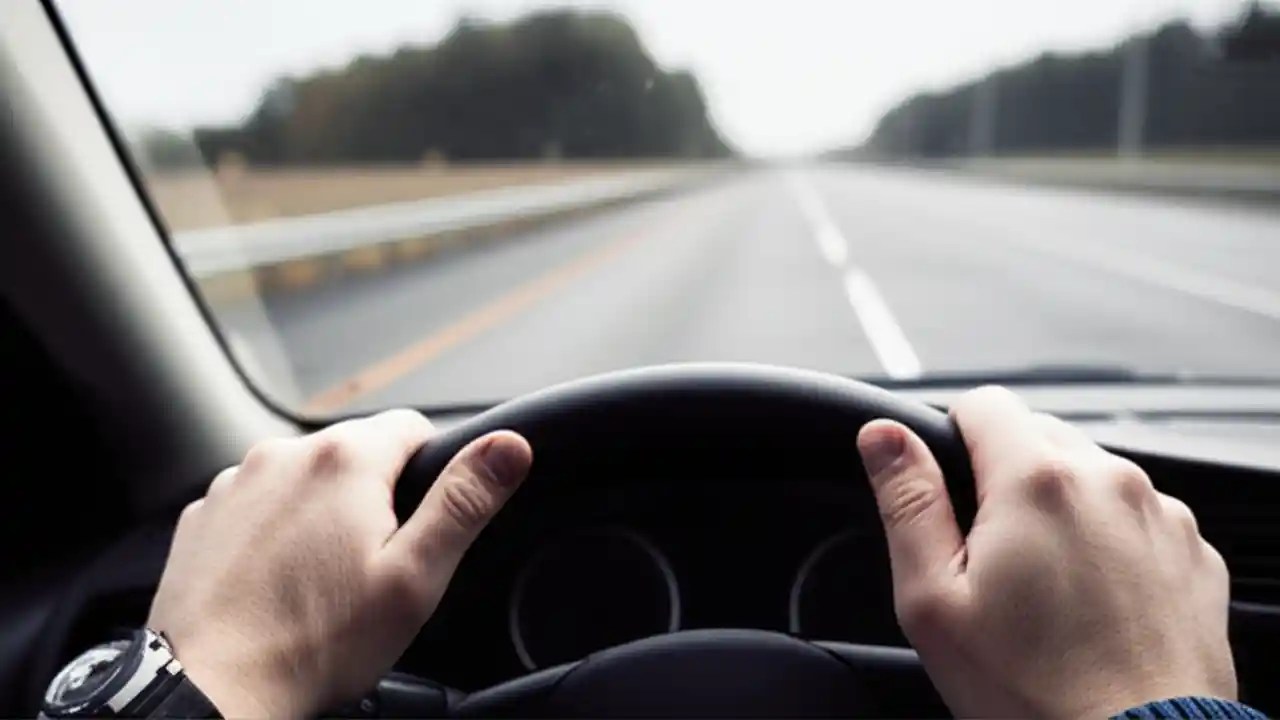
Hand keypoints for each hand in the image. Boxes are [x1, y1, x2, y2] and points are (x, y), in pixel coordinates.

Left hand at [147, 410, 531, 717]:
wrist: (211, 693)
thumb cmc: (315, 643)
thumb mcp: (415, 578)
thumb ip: (464, 502)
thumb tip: (509, 446)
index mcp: (346, 460)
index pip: (414, 426)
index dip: (431, 472)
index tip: (422, 523)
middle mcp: (284, 455)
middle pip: (357, 451)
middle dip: (375, 495)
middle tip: (374, 565)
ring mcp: (236, 482)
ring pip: (305, 478)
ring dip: (321, 510)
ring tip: (323, 580)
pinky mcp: (203, 515)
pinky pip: (258, 504)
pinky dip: (274, 531)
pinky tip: (278, 582)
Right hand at [856, 386, 1234, 718]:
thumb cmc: (1032, 692)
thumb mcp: (933, 599)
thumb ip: (907, 501)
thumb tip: (882, 437)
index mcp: (1036, 480)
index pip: (982, 403)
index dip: (952, 438)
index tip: (950, 494)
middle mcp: (1110, 480)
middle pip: (1038, 434)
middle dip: (1005, 477)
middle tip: (990, 558)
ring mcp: (1161, 515)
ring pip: (1091, 474)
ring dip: (1061, 506)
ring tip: (1046, 587)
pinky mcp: (1194, 553)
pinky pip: (1138, 516)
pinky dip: (1111, 540)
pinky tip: (1094, 601)